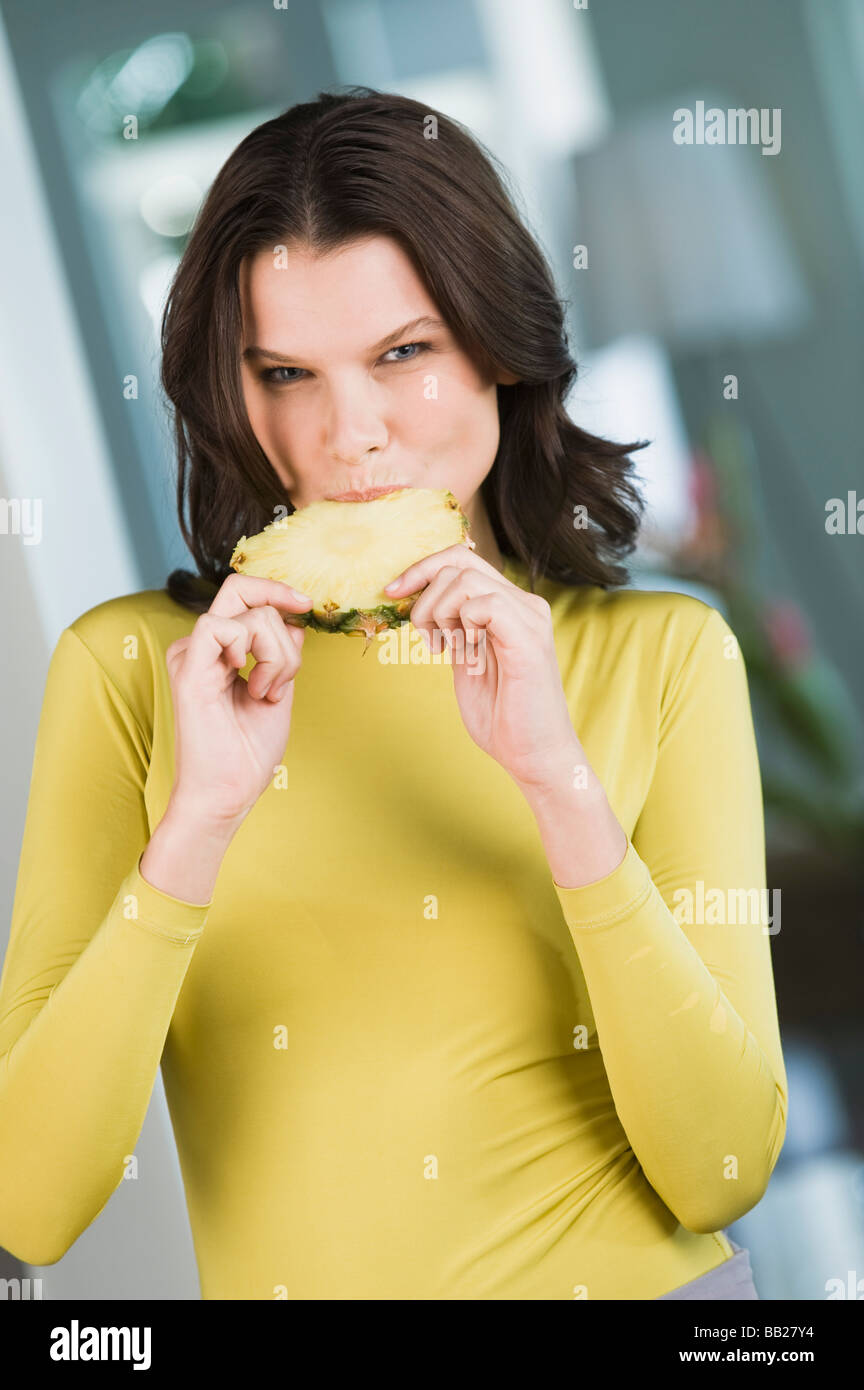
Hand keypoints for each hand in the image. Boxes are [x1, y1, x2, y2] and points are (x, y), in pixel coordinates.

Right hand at [165, 574, 312, 825]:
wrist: (229, 792)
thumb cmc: (249, 751)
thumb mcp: (280, 688)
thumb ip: (283, 652)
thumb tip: (293, 620)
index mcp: (218, 650)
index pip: (244, 596)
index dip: (277, 591)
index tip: (308, 604)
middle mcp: (200, 646)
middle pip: (241, 589)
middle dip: (280, 608)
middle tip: (294, 654)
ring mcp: (191, 654)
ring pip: (249, 614)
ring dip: (278, 655)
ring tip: (268, 693)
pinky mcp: (187, 667)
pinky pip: (219, 626)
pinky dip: (250, 652)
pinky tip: (251, 686)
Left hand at [384, 545, 585, 790]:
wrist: (533, 756)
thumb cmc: (502, 718)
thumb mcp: (466, 661)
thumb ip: (453, 629)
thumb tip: (421, 602)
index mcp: (510, 606)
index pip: (461, 559)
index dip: (420, 569)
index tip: (392, 593)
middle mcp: (524, 604)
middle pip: (459, 561)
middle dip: (424, 596)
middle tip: (428, 640)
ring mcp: (529, 618)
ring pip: (466, 579)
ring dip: (440, 614)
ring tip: (449, 650)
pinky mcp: (528, 638)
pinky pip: (485, 603)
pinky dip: (462, 626)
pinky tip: (468, 656)